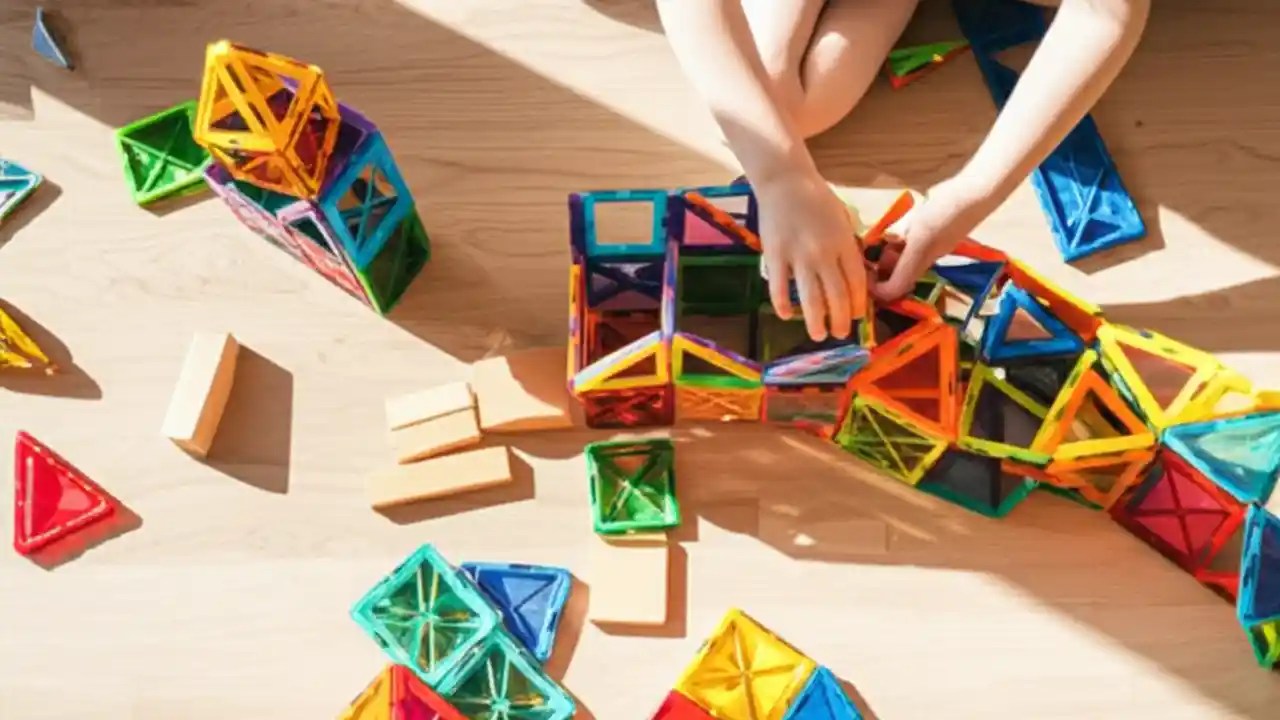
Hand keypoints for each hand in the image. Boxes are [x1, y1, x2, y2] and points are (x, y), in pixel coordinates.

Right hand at [757, 175, 867, 341]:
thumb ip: (848, 247)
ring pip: (811, 297)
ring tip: (818, 335)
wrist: (785, 181)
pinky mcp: (776, 255)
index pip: (856, 282)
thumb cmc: (817, 198)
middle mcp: (824, 253)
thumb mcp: (842, 219)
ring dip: (816, 321)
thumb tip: (853, 277)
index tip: (857, 317)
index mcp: (844, 243)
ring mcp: (799, 255)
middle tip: (840, 334)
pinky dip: (783, 304)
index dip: (858, 304)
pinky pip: (780, 286)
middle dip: (840, 320)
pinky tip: (786, 315)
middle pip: (837, 295)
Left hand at [872, 177, 989, 301]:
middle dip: (882, 269)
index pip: (896, 287)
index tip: (864, 277)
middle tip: (869, 250)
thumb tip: (887, 239)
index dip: (878, 290)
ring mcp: (933, 249)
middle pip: (899, 277)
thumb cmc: (948, 207)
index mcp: (919, 258)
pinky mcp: (937, 239)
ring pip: (906, 262)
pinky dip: (902, 244)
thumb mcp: (919, 220)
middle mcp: (926, 259)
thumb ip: (900, 231)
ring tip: (881, 236)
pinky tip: (901, 226)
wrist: (977, 193)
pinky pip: (913, 249)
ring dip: (892, 255)